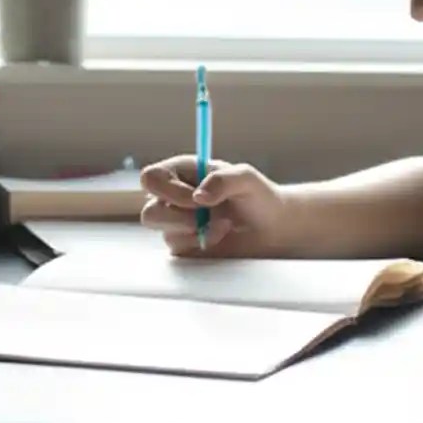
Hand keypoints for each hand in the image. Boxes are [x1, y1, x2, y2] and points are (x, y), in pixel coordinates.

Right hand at [139, 155, 290, 256]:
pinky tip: (221, 236)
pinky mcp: (184, 246)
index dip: (167, 190)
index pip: (151, 178)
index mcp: (181, 172)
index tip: (196, 198)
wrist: (273, 227)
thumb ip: (222, 180)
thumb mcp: (246, 177)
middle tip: (206, 216)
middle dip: (179, 218)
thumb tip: (198, 196)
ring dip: (195, 231)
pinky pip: (179, 249)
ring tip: (223, 225)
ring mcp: (176, 224)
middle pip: (150, 212)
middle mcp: (173, 197)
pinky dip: (201, 244)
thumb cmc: (258, 195)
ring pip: (164, 232)